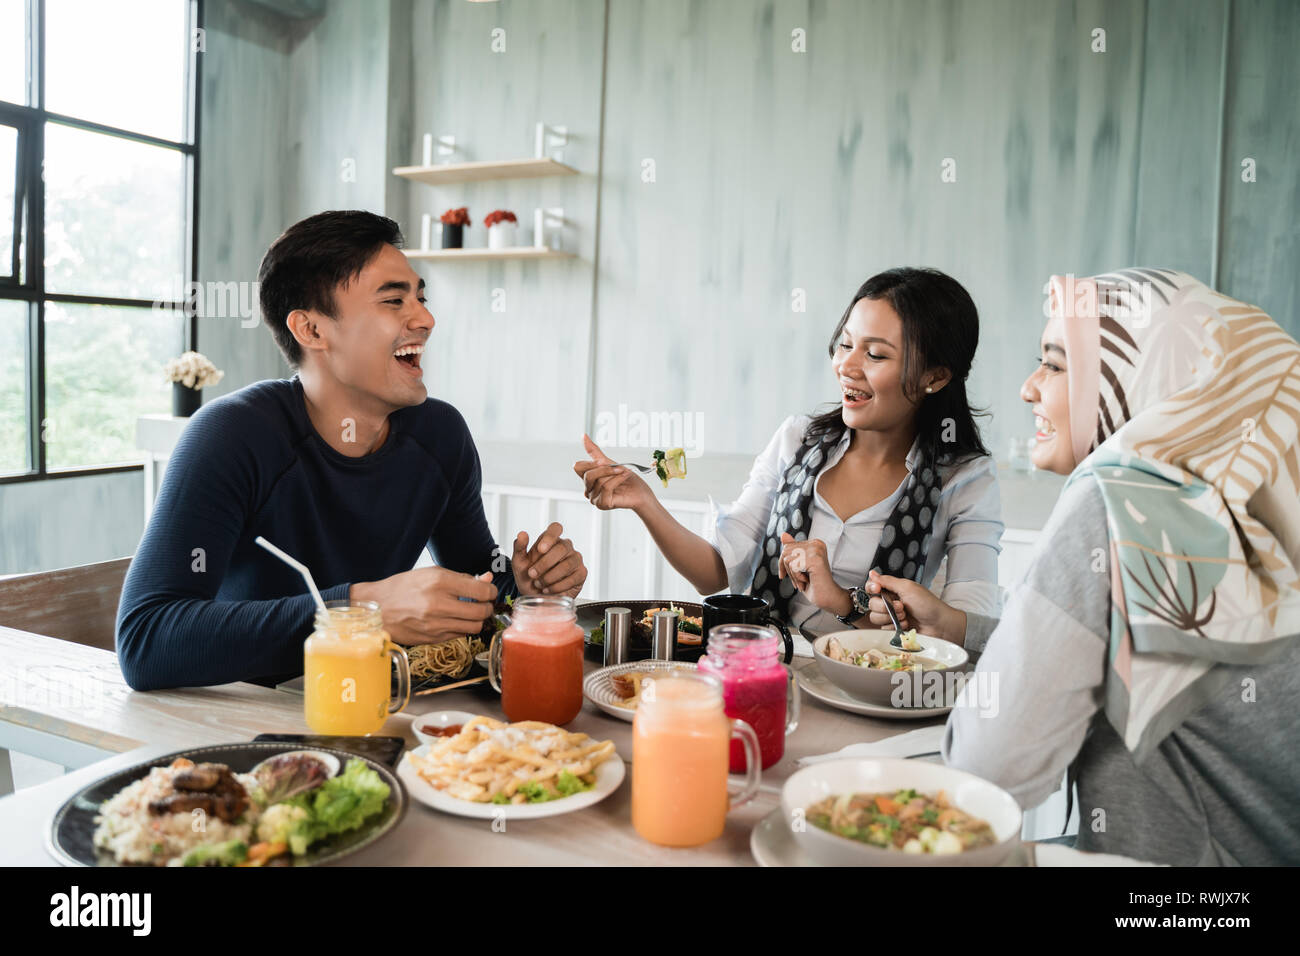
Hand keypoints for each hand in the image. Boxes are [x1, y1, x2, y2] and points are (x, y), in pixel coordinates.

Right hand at [351, 568, 495, 645]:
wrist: (377, 610)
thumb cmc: (403, 588)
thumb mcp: (431, 574)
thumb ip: (462, 578)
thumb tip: (487, 579)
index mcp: (439, 583)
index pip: (481, 591)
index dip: (491, 592)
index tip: (489, 591)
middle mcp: (439, 604)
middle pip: (481, 611)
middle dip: (487, 607)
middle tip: (483, 603)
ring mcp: (436, 624)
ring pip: (475, 627)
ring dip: (478, 620)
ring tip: (472, 612)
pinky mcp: (434, 639)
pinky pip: (461, 635)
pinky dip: (464, 628)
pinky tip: (457, 620)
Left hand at [512, 521, 587, 597]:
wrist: (536, 598)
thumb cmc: (529, 578)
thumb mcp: (519, 563)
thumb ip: (519, 547)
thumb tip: (522, 534)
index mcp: (550, 540)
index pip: (555, 528)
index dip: (550, 537)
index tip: (540, 549)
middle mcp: (565, 547)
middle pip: (561, 548)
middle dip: (544, 564)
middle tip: (532, 574)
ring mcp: (575, 559)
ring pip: (567, 564)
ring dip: (550, 577)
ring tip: (539, 584)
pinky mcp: (581, 573)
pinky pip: (572, 578)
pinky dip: (557, 586)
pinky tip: (548, 590)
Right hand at [573, 434, 655, 513]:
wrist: (641, 491)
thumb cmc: (626, 479)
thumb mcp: (610, 462)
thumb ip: (595, 452)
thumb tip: (584, 436)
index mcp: (588, 480)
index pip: (578, 467)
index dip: (591, 462)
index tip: (604, 461)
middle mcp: (588, 490)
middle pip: (588, 474)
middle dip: (605, 468)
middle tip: (619, 467)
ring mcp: (594, 499)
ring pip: (599, 481)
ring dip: (615, 474)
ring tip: (624, 473)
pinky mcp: (602, 504)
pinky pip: (606, 487)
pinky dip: (617, 480)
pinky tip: (624, 478)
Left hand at [778, 534, 849, 614]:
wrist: (828, 597)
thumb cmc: (815, 583)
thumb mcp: (799, 565)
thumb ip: (792, 549)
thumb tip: (783, 534)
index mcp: (814, 543)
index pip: (787, 546)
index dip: (784, 563)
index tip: (786, 574)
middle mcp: (817, 544)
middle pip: (785, 551)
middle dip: (788, 569)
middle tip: (800, 579)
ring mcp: (817, 550)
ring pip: (788, 559)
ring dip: (793, 574)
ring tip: (805, 580)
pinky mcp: (815, 559)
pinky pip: (793, 566)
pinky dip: (797, 577)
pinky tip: (807, 580)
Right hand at [866, 570, 965, 643]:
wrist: (939, 625)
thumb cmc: (928, 604)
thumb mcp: (908, 588)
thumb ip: (887, 581)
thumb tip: (872, 573)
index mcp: (892, 589)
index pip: (872, 586)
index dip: (872, 588)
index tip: (877, 589)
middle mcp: (890, 602)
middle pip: (872, 604)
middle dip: (885, 606)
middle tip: (901, 606)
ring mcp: (891, 616)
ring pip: (875, 617)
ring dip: (891, 617)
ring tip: (905, 616)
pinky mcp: (893, 629)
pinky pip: (883, 629)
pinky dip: (894, 627)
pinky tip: (906, 625)